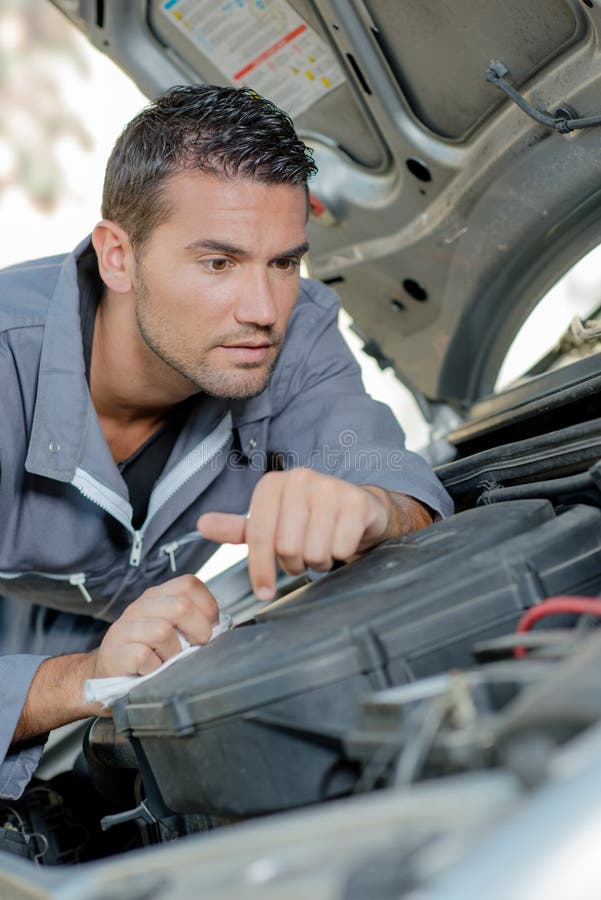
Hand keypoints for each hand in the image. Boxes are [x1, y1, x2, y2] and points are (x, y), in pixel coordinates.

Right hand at [90, 574, 218, 678]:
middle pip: (181, 606)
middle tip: (195, 647)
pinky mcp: (115, 652)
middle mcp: (140, 607)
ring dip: (173, 653)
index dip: (208, 606)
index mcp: (157, 597)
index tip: (210, 627)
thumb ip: (192, 622)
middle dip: (198, 631)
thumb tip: (222, 627)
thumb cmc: (145, 654)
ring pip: (162, 631)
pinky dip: (154, 668)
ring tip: (168, 661)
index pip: (189, 584)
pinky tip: (151, 670)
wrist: (105, 677)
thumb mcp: (170, 630)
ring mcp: (125, 628)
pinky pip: (144, 656)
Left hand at [197, 469, 430, 600]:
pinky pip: (340, 547)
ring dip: (318, 561)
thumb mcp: (272, 525)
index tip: (263, 592)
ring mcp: (330, 487)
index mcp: (273, 484)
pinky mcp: (356, 501)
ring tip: (322, 549)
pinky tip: (341, 542)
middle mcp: (300, 479)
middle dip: (295, 563)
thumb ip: (238, 529)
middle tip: (303, 557)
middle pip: (286, 547)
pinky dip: (340, 554)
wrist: (360, 510)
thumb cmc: (310, 520)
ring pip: (313, 550)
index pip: (258, 535)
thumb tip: (202, 525)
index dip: (260, 569)